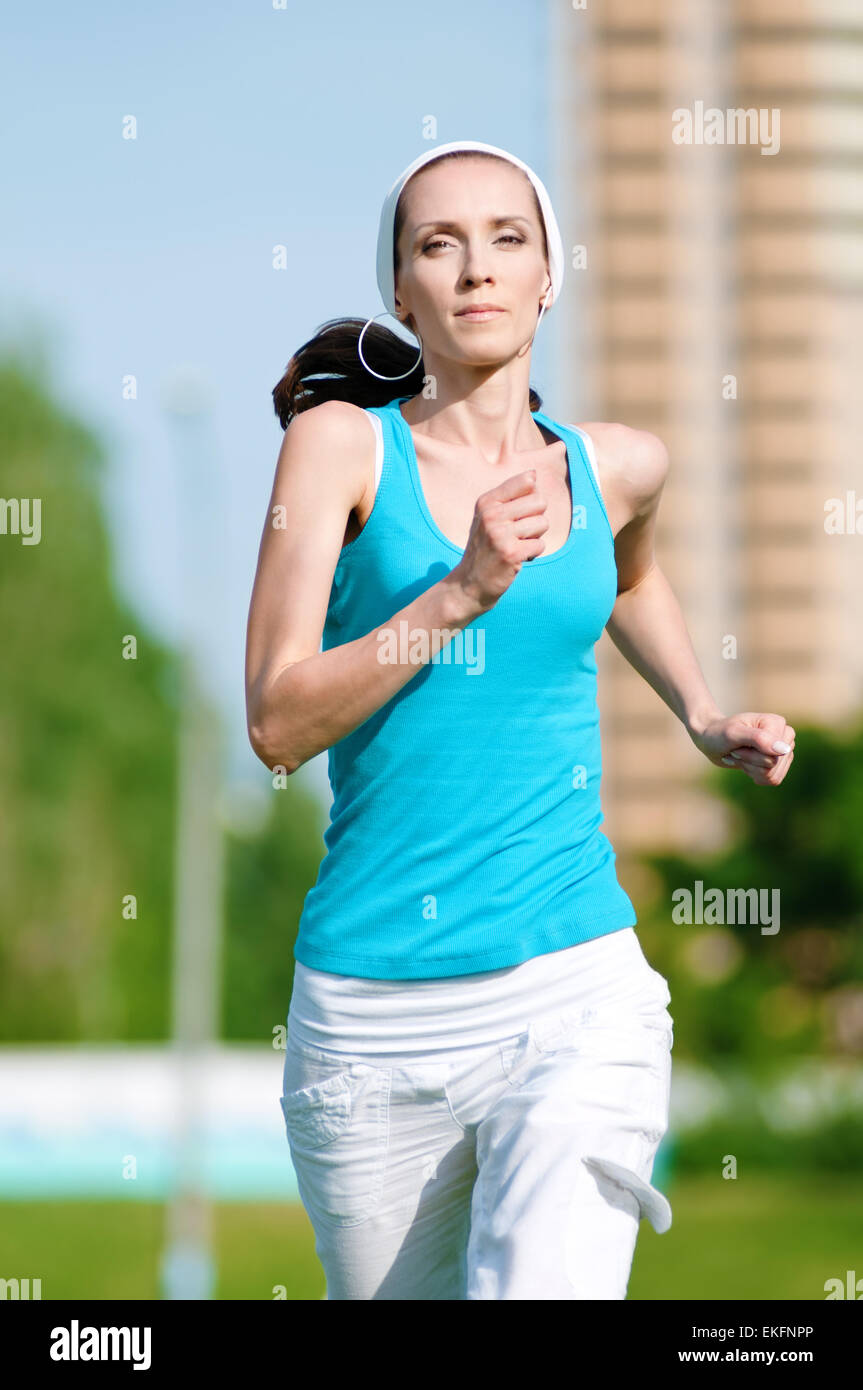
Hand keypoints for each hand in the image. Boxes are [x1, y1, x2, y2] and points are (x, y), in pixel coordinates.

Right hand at [450, 461, 550, 612]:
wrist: (469, 583)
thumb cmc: (485, 547)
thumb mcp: (488, 516)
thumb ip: (510, 494)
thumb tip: (534, 474)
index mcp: (487, 502)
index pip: (527, 481)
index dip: (532, 498)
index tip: (519, 513)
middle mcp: (491, 515)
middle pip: (540, 501)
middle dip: (536, 518)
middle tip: (520, 533)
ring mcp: (500, 534)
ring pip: (543, 523)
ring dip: (535, 537)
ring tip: (517, 545)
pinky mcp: (510, 554)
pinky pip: (540, 545)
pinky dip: (533, 553)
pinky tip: (517, 558)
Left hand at [689, 711, 795, 786]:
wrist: (713, 740)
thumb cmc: (720, 733)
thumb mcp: (733, 733)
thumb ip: (759, 738)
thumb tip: (785, 749)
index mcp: (777, 723)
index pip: (772, 754)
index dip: (750, 755)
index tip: (736, 745)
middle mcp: (785, 735)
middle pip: (773, 765)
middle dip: (749, 762)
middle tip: (736, 751)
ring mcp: (783, 750)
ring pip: (773, 774)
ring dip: (751, 769)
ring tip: (741, 756)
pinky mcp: (780, 762)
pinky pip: (773, 779)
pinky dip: (755, 775)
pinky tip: (746, 763)